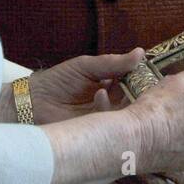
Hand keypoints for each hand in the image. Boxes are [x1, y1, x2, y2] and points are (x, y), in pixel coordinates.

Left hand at [25, 48, 146, 124]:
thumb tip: (140, 53)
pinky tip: (100, 95)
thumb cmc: (57, 81)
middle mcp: (112, 102)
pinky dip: (108, 107)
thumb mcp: (86, 67)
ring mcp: (105, 117)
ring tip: (114, 85)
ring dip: (126, 99)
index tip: (149, 70)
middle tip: (142, 82)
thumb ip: (113, 63)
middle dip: (139, 91)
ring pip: (127, 112)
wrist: (34, 101)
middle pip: (135, 98)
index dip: (143, 76)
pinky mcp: (98, 131)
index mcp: (111, 85)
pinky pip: (112, 122)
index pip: (134, 82)